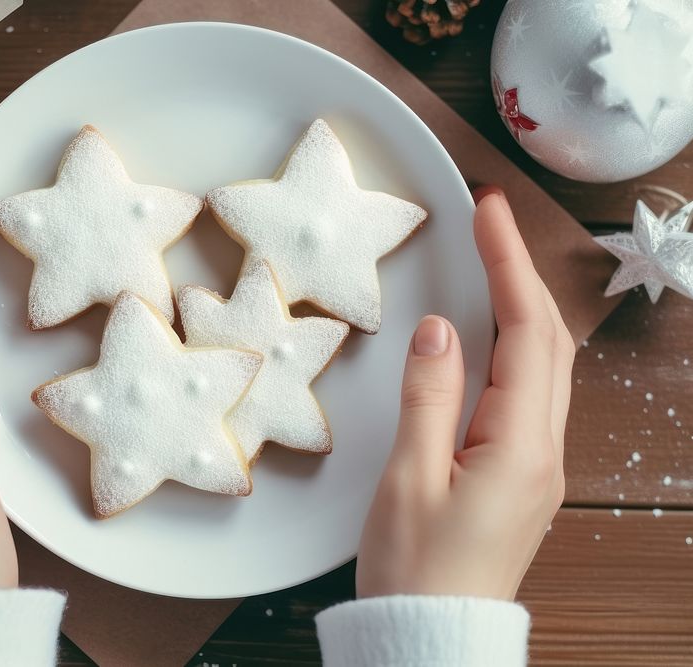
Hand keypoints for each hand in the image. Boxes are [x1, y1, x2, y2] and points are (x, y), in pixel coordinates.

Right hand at [355, 186, 573, 600]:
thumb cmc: (415, 570)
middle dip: (521, 274)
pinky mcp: (517, 478)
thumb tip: (439, 330)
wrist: (429, 639)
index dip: (508, 264)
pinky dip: (511, 350)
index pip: (527, 333)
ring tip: (488, 265)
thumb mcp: (410, 479)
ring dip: (520, 309)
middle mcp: (542, 452)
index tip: (489, 212)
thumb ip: (429, 397)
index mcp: (520, 447)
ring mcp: (535, 466)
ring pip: (542, 368)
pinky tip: (485, 338)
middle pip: (548, 342)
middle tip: (488, 223)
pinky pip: (526, 396)